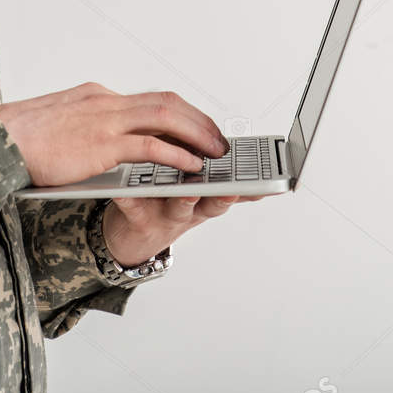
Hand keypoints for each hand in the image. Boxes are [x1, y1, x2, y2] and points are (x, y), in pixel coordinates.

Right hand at [0, 82, 227, 186]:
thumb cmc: (18, 139)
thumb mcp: (59, 125)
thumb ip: (85, 129)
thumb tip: (99, 142)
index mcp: (96, 97)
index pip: (149, 100)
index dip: (179, 114)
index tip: (196, 127)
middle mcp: (105, 102)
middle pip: (166, 103)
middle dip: (198, 121)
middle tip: (218, 139)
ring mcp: (104, 120)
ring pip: (166, 118)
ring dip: (197, 135)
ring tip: (216, 152)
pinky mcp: (101, 144)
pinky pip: (150, 146)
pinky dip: (176, 154)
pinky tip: (191, 165)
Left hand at [102, 194, 265, 265]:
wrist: (128, 237)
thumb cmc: (162, 205)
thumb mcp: (196, 196)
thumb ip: (218, 180)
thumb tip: (246, 155)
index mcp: (202, 197)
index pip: (230, 190)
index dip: (247, 188)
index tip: (266, 182)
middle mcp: (187, 209)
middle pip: (210, 202)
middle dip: (222, 196)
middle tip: (231, 188)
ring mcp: (164, 216)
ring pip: (178, 208)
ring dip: (184, 199)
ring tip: (187, 190)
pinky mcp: (137, 219)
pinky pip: (132, 205)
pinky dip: (129, 197)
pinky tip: (126, 188)